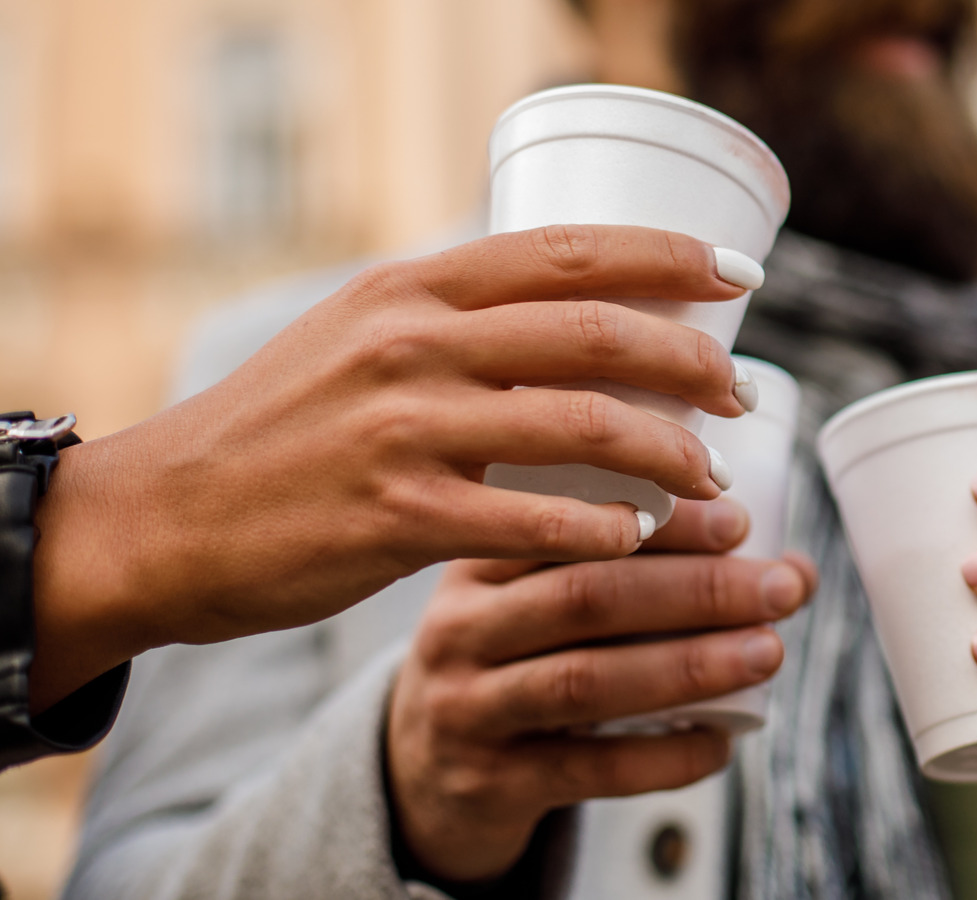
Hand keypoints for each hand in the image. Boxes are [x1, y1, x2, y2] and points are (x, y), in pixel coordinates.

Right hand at [30, 225, 758, 709]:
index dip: (669, 256)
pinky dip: (601, 530)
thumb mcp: (361, 337)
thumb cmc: (284, 426)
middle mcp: (412, 342)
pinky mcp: (395, 516)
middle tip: (741, 396)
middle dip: (692, 363)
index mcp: (413, 287)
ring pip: (581, 426)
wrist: (167, 515)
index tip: (740, 276)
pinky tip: (638, 538)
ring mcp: (403, 429)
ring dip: (667, 453)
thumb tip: (577, 312)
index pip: (569, 251)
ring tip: (706, 476)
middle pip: (596, 332)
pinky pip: (530, 522)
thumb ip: (458, 320)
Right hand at [386, 498, 815, 882]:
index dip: (663, 521)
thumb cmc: (519, 664)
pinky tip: (720, 743)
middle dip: (697, 589)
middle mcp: (461, 626)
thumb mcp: (546, 601)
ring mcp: (467, 707)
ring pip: (586, 680)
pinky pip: (588, 768)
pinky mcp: (489, 782)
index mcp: (478, 559)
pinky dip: (663, 757)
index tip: (741, 522)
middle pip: (586, 596)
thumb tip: (795, 570)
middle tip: (779, 587)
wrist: (425, 775)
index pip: (571, 523)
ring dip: (690, 666)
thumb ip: (646, 573)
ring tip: (766, 653)